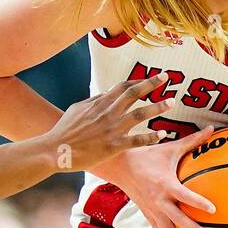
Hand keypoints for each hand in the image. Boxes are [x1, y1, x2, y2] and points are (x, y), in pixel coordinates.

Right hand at [45, 73, 172, 171]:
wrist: (55, 149)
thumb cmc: (64, 129)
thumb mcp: (77, 108)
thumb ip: (94, 100)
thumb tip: (107, 92)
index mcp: (99, 102)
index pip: (123, 86)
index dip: (139, 80)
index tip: (152, 78)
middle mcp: (108, 112)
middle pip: (134, 93)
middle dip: (152, 84)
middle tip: (166, 78)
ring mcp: (111, 129)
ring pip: (140, 114)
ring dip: (157, 107)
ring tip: (171, 102)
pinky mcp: (113, 146)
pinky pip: (137, 140)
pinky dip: (151, 136)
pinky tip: (162, 134)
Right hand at [98, 125, 216, 227]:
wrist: (120, 166)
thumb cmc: (147, 155)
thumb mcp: (170, 147)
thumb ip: (193, 141)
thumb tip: (213, 129)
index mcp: (165, 184)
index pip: (183, 195)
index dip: (197, 202)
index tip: (213, 209)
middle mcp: (158, 200)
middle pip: (176, 220)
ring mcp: (152, 211)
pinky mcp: (149, 217)